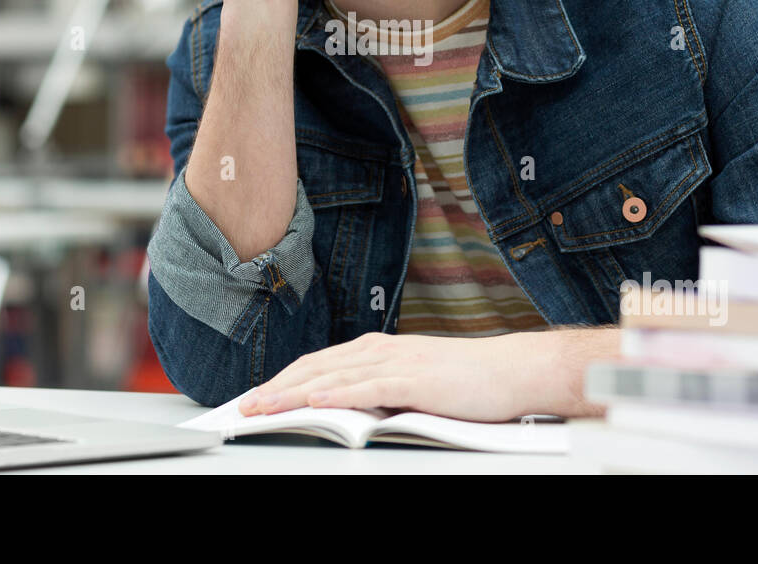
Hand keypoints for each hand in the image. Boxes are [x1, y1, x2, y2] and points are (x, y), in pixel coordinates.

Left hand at [236, 332, 548, 422]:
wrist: (512, 370)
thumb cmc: (467, 380)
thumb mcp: (412, 381)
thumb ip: (378, 389)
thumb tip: (343, 408)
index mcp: (379, 350)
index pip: (319, 363)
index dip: (283, 379)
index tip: (256, 397)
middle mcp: (382, 350)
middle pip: (317, 368)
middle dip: (277, 388)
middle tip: (245, 407)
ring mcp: (398, 363)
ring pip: (334, 377)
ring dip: (294, 393)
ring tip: (264, 407)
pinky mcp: (416, 380)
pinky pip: (370, 388)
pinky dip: (340, 394)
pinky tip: (317, 401)